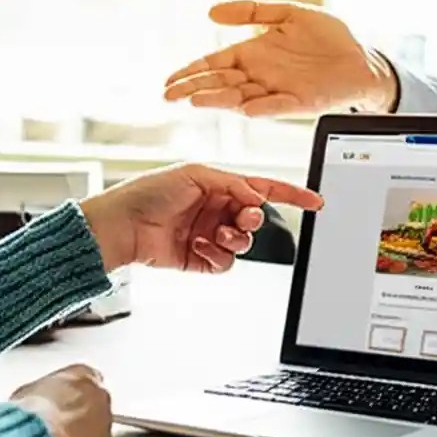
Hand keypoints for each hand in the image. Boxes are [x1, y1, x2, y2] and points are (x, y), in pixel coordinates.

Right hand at [11, 364, 112, 436]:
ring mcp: (104, 417)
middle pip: (95, 400)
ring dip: (86, 429)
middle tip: (63, 421)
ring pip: (98, 422)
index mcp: (80, 373)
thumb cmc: (32, 412)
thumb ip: (43, 392)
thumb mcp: (27, 392)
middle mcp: (97, 392)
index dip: (72, 392)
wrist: (39, 436)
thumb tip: (36, 402)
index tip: (64, 400)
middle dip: (82, 409)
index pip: (85, 377)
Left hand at [79, 163, 323, 272]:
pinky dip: (217, 255)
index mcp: (218, 186)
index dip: (290, 194)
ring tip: (215, 233)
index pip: (262, 188)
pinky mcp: (200, 259)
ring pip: (244, 244)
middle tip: (242, 217)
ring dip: (235, 239)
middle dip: (253, 219)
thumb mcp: (195, 174)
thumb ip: (231, 183)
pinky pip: (225, 262)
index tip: (314, 201)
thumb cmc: (149, 192)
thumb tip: (255, 197)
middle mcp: (216, 210)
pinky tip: (199, 246)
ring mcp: (210, 235)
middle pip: (256, 218)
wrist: (122, 225)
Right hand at [163, 0, 396, 116]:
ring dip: (219, 101)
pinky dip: (262, 107)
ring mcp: (278, 91)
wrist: (364, 57)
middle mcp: (260, 75)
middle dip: (193, 90)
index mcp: (253, 54)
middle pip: (220, 84)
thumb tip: (213, 11)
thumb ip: (252, 11)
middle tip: (169, 95)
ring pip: (241, 98)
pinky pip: (277, 106)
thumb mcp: (288, 13)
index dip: (191, 71)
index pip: (214, 64)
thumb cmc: (328, 37)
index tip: (170, 80)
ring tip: (195, 101)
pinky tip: (245, 108)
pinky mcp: (300, 102)